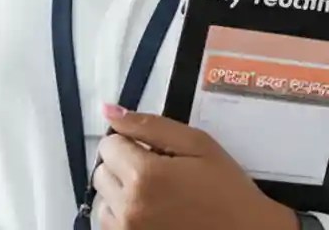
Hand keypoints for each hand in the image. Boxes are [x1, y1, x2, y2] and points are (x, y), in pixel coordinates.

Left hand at [92, 103, 298, 229]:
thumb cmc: (226, 188)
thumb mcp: (197, 144)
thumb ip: (150, 125)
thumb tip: (109, 110)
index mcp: (144, 175)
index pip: (109, 144)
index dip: (132, 142)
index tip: (156, 151)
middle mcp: (128, 206)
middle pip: (102, 171)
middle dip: (124, 165)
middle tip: (159, 171)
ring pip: (103, 199)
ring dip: (121, 191)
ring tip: (155, 194)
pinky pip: (110, 223)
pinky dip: (123, 214)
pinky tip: (151, 212)